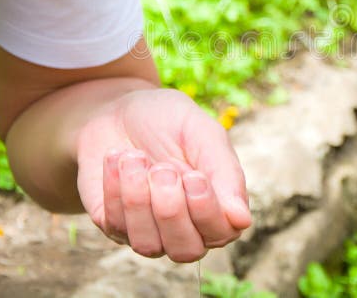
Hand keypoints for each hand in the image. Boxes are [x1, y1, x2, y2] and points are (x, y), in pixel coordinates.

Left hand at [74, 88, 250, 261]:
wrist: (119, 107)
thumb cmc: (170, 121)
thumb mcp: (203, 133)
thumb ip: (225, 173)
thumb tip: (242, 220)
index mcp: (216, 205)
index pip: (222, 232)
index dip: (206, 211)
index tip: (193, 176)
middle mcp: (185, 227)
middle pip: (186, 249)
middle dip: (171, 209)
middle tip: (162, 167)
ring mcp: (148, 230)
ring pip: (148, 245)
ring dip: (138, 199)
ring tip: (134, 157)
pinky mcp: (114, 224)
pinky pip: (115, 225)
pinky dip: (115, 188)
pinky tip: (117, 157)